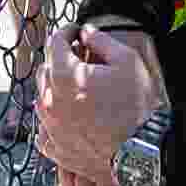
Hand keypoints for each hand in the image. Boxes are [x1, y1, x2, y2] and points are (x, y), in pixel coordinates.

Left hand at [35, 23, 161, 185]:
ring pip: (42, 98)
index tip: (77, 33)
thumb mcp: (127, 62)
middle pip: (46, 69)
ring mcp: (50, 127)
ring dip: (56, 88)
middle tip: (81, 60)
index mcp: (64, 75)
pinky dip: (54, 119)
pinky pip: (45, 128)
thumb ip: (102, 41)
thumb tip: (86, 32)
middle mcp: (50, 100)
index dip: (68, 32)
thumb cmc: (137, 107)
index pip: (55, 42)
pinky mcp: (56, 148)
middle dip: (61, 60)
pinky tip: (70, 117)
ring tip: (78, 89)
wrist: (143, 153)